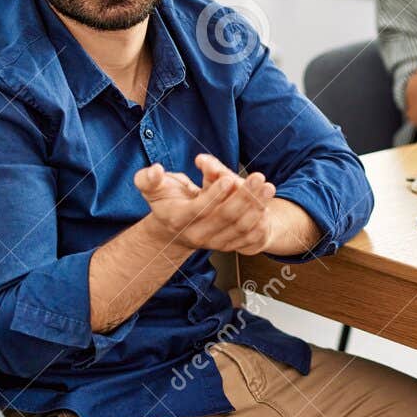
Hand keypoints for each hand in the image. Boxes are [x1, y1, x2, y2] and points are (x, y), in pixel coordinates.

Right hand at [135, 154, 277, 255]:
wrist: (174, 229)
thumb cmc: (166, 202)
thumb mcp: (151, 188)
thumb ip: (148, 179)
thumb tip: (155, 171)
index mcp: (178, 219)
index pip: (199, 209)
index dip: (215, 194)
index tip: (229, 178)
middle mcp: (196, 234)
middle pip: (225, 217)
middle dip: (245, 196)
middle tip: (259, 178)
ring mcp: (213, 243)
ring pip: (240, 227)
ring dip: (257, 207)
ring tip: (268, 187)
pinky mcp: (227, 245)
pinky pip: (247, 238)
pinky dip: (259, 223)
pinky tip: (268, 206)